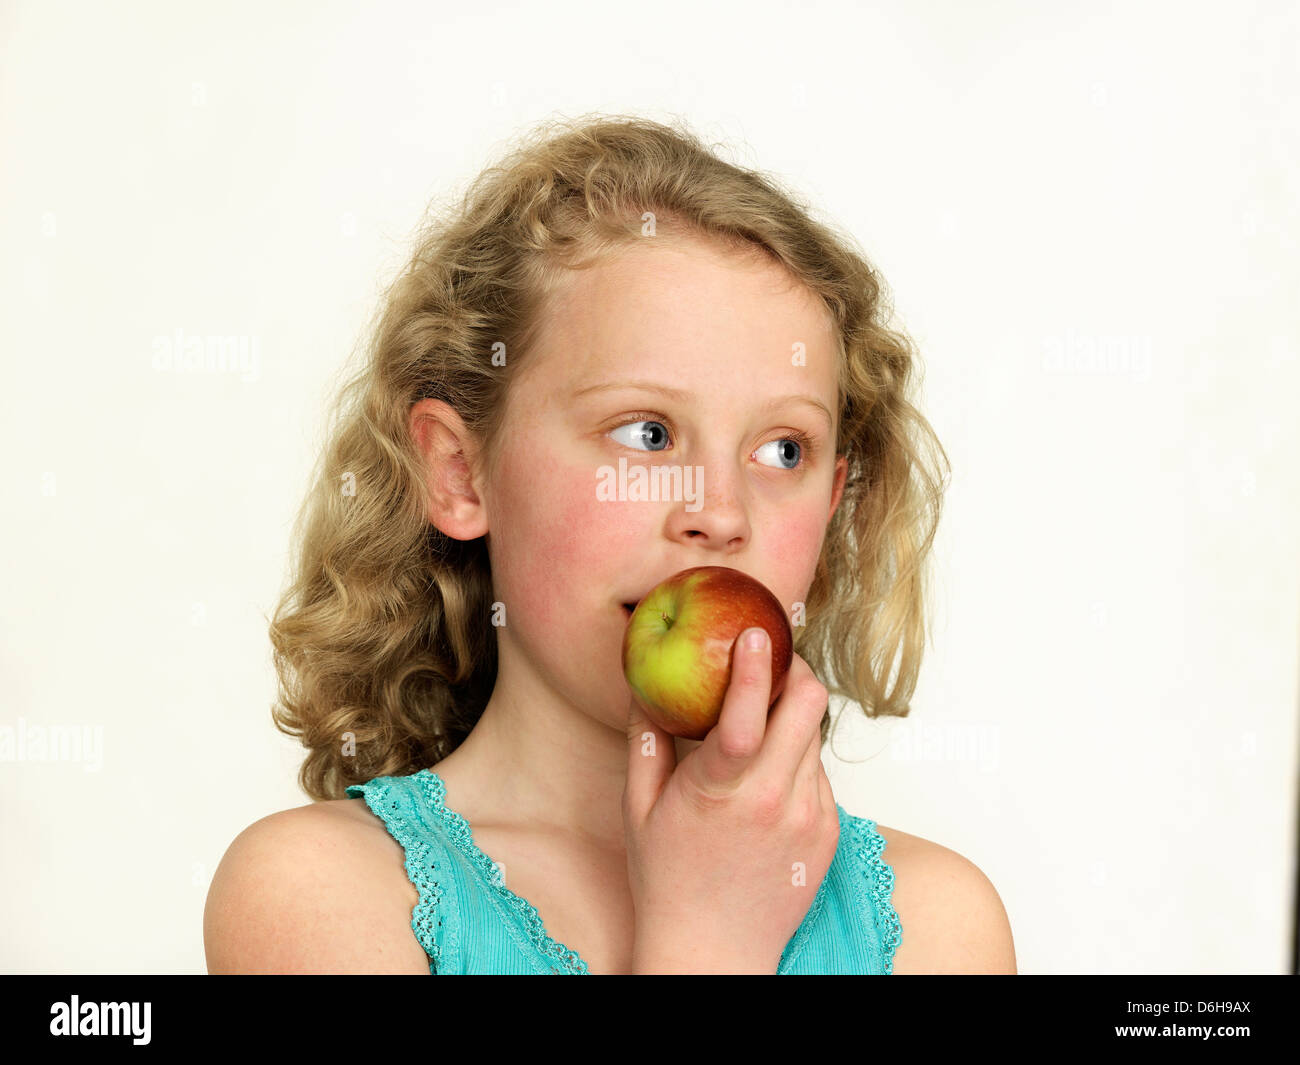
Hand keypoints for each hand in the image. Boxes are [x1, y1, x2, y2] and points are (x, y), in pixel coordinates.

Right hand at [622, 628, 838, 973]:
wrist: (715, 952)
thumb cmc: (668, 881)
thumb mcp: (639, 810)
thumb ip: (645, 742)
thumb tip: (643, 687)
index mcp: (720, 793)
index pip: (747, 718)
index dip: (755, 668)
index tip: (755, 631)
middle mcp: (774, 802)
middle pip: (809, 708)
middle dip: (796, 671)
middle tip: (774, 658)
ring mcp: (809, 817)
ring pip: (816, 736)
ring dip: (794, 715)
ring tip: (764, 717)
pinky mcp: (828, 832)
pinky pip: (819, 772)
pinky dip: (798, 757)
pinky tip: (769, 772)